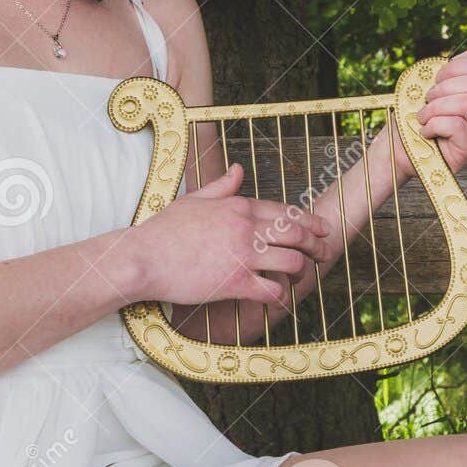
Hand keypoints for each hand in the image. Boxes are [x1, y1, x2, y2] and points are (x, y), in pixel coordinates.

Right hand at [119, 162, 331, 305]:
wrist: (142, 258)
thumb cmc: (162, 231)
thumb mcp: (193, 199)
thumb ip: (221, 186)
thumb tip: (239, 169)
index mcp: (237, 205)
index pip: (284, 211)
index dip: (309, 221)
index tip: (322, 229)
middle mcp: (245, 227)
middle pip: (296, 233)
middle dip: (316, 243)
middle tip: (324, 252)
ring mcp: (242, 255)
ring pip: (292, 261)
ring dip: (301, 270)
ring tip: (300, 276)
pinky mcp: (236, 282)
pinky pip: (272, 290)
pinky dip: (280, 295)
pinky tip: (278, 297)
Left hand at [380, 40, 466, 179]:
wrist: (400, 149)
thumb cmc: (418, 115)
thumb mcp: (438, 83)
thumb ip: (465, 64)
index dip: (451, 69)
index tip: (435, 83)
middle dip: (442, 89)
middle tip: (428, 102)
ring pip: (466, 104)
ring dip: (435, 108)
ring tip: (424, 118)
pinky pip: (457, 125)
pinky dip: (434, 125)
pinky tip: (427, 132)